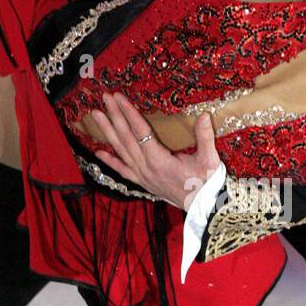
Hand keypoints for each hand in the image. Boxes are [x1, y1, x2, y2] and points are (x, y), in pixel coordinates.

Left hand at [90, 92, 222, 210]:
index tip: (119, 98)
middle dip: (114, 116)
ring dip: (107, 132)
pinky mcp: (143, 182)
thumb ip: (206, 137)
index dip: (129, 113)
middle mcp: (146, 168)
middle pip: (126, 138)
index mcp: (160, 161)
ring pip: (121, 151)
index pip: (140, 132)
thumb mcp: (209, 160)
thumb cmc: (207, 183)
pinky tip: (98, 153)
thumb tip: (204, 115)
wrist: (204, 207)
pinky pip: (123, 170)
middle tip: (104, 98)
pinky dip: (110, 161)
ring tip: (96, 115)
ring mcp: (142, 176)